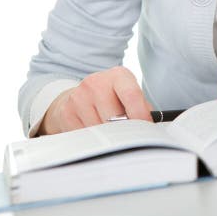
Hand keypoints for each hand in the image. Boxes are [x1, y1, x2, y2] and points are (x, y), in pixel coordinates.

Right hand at [38, 65, 152, 134]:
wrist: (81, 96)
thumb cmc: (113, 98)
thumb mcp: (129, 95)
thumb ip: (142, 108)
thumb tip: (149, 127)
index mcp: (118, 75)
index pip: (132, 95)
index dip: (140, 116)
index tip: (146, 130)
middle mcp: (96, 82)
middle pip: (115, 117)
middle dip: (124, 131)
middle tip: (129, 138)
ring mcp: (79, 96)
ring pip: (99, 129)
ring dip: (108, 137)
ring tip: (112, 134)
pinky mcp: (67, 112)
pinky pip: (85, 135)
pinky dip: (94, 140)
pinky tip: (96, 134)